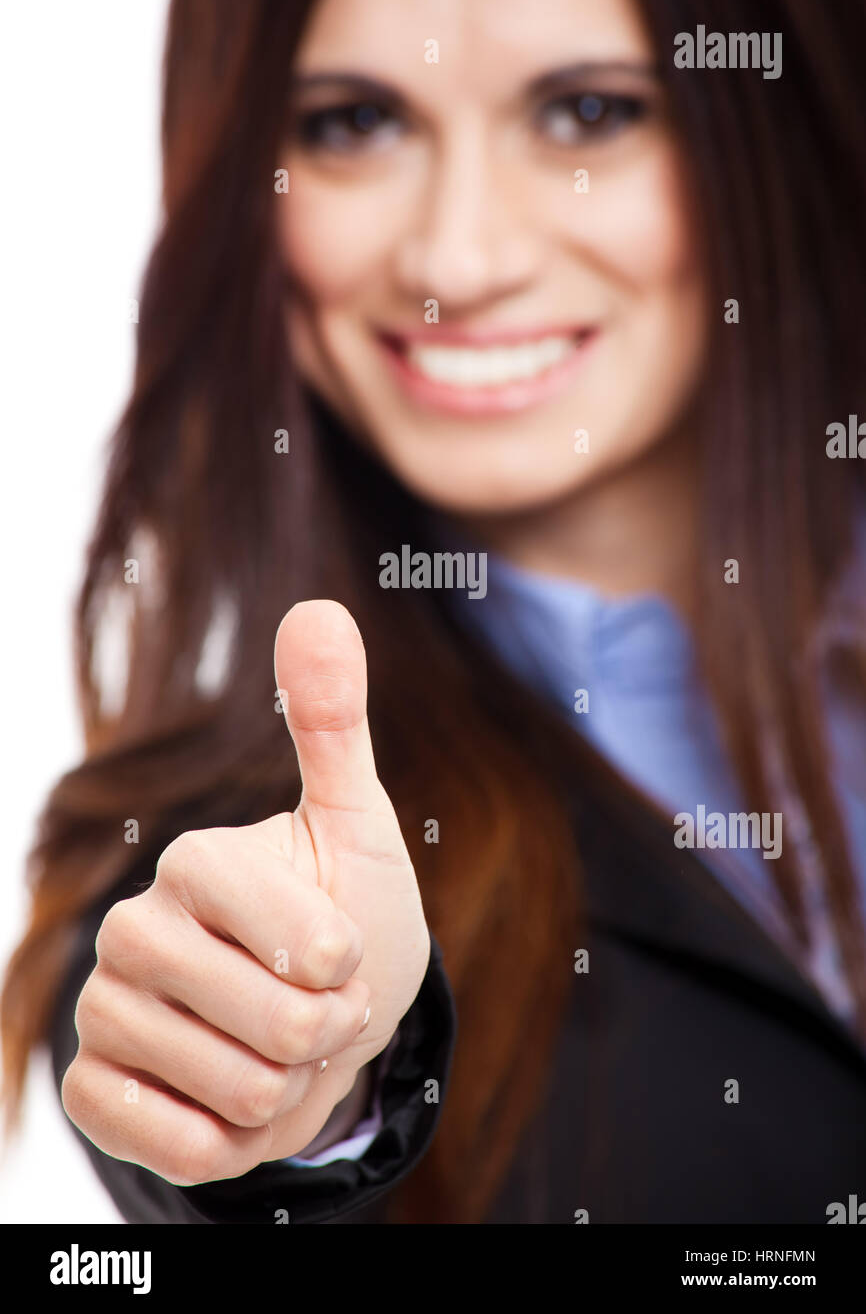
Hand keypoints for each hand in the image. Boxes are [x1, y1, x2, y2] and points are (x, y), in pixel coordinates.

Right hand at [61, 600, 430, 1184]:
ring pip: (242, 1090)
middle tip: (315, 1007)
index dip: (348, 964)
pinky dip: (232, 1139)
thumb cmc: (343, 915)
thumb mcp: (354, 823)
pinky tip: (225, 1097)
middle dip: (329, 1031)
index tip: (340, 952)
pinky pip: (180, 1145)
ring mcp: (104, 1013)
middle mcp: (131, 929)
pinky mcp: (91, 1091)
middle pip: (278, 1024)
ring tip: (277, 1048)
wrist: (314, 1023)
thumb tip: (318, 606)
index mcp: (194, 863)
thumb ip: (332, 722)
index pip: (306, 943)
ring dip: (289, 1084)